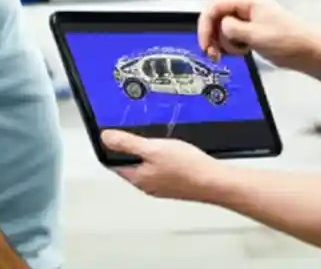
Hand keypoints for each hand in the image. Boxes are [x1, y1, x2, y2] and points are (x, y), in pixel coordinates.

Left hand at [100, 130, 222, 202]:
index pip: (114, 163)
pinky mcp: (176, 184)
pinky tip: (172, 152)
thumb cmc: (187, 167)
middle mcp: (148, 185)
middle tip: (134, 133)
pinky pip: (162, 169)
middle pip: (131, 165)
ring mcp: (162, 186)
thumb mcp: (153, 148)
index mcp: (138, 178)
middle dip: (131, 150)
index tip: (112, 134)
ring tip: (154, 140)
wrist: (214, 181)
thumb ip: (127, 143)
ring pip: (148, 167)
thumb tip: (105, 138)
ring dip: (148, 154)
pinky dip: (163, 159)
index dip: (111, 148)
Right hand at [197, 0, 320, 68]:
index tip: (204, 44)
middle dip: (213, 37)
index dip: (205, 26)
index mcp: (248, 0)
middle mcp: (247, 6)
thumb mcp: (255, 35)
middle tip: (213, 54)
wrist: (309, 52)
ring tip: (239, 51)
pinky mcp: (252, 30)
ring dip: (224, 43)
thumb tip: (220, 27)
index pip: (214, 7)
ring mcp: (249, 18)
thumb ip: (232, 29)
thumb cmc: (291, 40)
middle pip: (216, 18)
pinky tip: (243, 51)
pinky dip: (233, 45)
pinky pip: (233, 36)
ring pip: (223, 29)